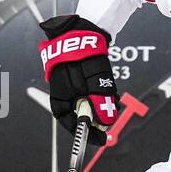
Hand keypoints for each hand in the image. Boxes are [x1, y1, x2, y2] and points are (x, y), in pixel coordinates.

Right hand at [38, 15, 119, 145]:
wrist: (78, 31)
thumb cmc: (80, 58)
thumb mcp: (92, 85)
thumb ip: (99, 104)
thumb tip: (107, 123)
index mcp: (59, 100)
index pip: (71, 124)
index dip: (86, 134)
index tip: (101, 139)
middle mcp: (64, 95)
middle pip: (81, 115)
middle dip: (97, 120)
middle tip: (111, 123)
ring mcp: (72, 86)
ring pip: (89, 104)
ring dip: (101, 105)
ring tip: (111, 100)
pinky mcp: (80, 79)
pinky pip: (91, 93)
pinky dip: (100, 95)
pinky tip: (108, 91)